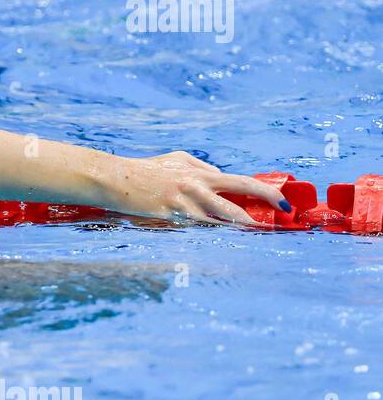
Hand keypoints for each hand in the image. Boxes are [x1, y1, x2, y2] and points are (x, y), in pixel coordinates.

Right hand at [108, 150, 290, 225]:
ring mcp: (184, 205)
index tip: (283, 202)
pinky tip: (223, 239)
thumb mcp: (177, 160)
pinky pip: (197, 229)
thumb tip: (223, 178)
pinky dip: (212, 234)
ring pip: (221, 221)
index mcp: (200, 174)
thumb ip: (202, 169)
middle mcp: (197, 188)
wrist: (117, 179)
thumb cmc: (146, 170)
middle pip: (238, 202)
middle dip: (263, 212)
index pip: (242, 182)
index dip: (266, 193)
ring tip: (258, 233)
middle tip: (282, 220)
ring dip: (241, 228)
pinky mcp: (170, 218)